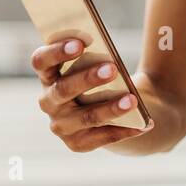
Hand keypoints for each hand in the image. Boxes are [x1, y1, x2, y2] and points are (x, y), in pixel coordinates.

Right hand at [31, 37, 151, 152]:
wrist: (107, 109)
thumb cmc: (99, 77)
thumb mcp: (96, 62)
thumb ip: (99, 52)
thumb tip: (124, 43)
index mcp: (47, 75)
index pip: (41, 61)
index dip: (56, 52)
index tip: (80, 44)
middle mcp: (48, 101)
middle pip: (63, 89)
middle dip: (88, 79)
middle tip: (113, 68)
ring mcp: (60, 125)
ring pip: (86, 116)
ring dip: (110, 108)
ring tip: (132, 100)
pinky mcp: (76, 143)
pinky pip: (101, 138)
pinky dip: (124, 130)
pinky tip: (143, 124)